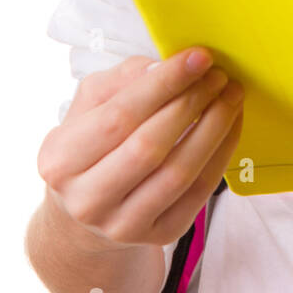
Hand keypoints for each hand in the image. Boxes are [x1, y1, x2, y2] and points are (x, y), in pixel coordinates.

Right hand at [37, 47, 244, 248]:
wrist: (88, 212)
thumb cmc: (93, 146)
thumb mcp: (89, 107)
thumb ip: (121, 80)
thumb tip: (163, 67)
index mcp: (61, 159)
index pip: (119, 116)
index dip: (163, 84)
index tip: (197, 57)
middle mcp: (86, 199)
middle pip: (149, 147)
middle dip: (191, 104)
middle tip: (218, 75)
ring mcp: (122, 224)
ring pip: (178, 173)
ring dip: (214, 128)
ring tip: (231, 96)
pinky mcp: (159, 235)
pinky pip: (198, 192)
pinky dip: (221, 153)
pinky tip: (231, 125)